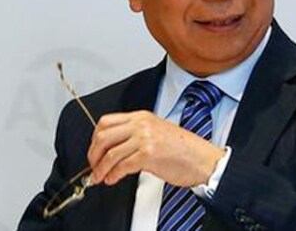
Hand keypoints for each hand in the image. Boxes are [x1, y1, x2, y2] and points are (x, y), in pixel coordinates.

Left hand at [86, 110, 226, 187]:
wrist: (202, 159)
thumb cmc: (184, 149)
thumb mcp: (157, 132)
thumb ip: (136, 134)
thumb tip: (114, 147)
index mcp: (142, 116)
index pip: (106, 121)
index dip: (94, 139)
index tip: (94, 151)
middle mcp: (141, 124)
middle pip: (103, 137)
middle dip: (93, 155)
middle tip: (93, 166)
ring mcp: (145, 138)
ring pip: (110, 154)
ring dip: (101, 169)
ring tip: (100, 177)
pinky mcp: (148, 154)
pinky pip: (121, 166)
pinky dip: (113, 175)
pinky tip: (113, 179)